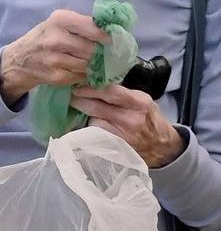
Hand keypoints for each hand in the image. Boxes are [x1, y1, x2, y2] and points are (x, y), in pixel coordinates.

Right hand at [0, 10, 106, 104]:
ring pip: (89, 64)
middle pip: (94, 48)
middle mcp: (56, 39)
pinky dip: (86, 75)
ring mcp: (55, 59)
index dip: (110, 36)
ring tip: (98, 64)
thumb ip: (85, 24)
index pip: (95, 28)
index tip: (118, 40)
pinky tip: (84, 72)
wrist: (18, 60)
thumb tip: (116, 30)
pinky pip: (81, 76)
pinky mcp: (55, 76)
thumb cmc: (44, 37)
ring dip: (96, 66)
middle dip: (105, 53)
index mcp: (60, 20)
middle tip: (112, 55)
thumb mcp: (60, 23)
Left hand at [71, 83, 185, 167]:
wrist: (160, 146)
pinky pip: (94, 134)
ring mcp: (121, 134)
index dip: (91, 89)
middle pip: (97, 107)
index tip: (78, 86)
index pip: (110, 91)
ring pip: (93, 121)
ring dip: (84, 115)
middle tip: (71, 96)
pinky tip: (85, 124)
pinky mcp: (114, 146)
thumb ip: (123, 94)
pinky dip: (88, 128)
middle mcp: (130, 118)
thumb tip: (96, 83)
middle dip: (80, 101)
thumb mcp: (143, 101)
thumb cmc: (149, 119)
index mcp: (139, 102)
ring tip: (79, 110)